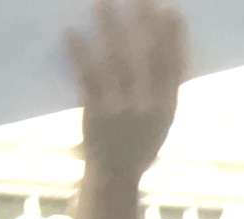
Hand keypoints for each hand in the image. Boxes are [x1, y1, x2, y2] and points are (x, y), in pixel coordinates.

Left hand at [65, 0, 187, 186]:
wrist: (115, 176)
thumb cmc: (139, 144)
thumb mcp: (161, 121)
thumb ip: (163, 90)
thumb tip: (166, 51)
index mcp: (167, 108)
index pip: (172, 66)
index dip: (172, 38)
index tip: (170, 10)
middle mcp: (147, 107)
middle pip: (146, 56)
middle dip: (143, 23)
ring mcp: (121, 109)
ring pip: (115, 60)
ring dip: (108, 28)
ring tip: (100, 0)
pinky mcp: (96, 112)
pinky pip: (87, 78)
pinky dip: (78, 54)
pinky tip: (71, 31)